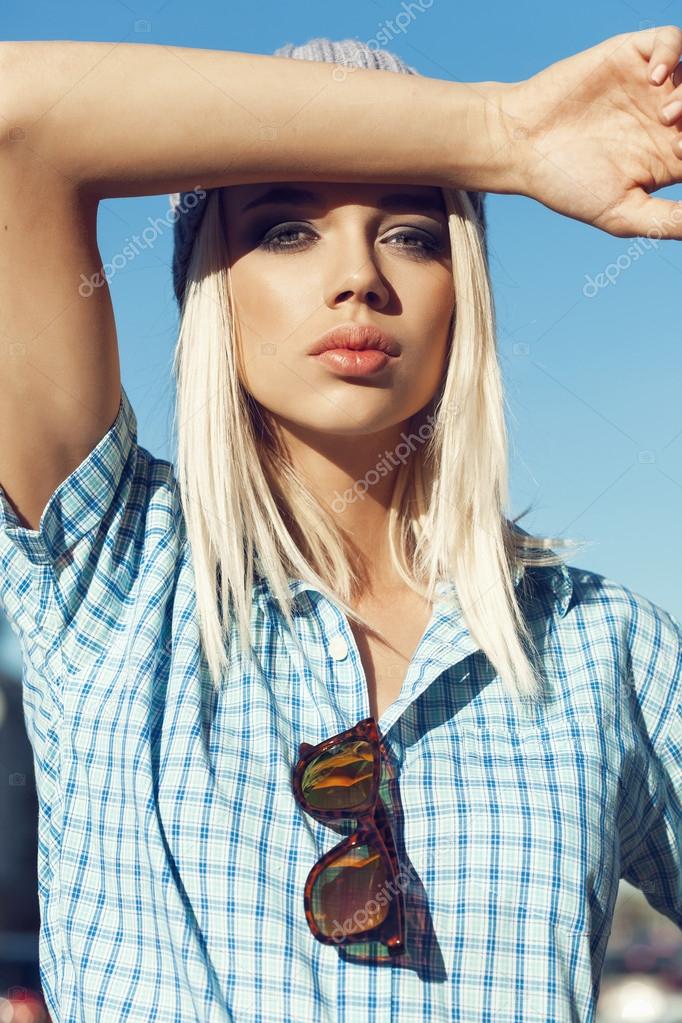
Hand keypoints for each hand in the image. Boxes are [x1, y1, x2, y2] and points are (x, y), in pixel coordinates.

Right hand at [497, 25, 681, 237]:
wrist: (520, 146)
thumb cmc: (566, 185)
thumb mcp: (621, 214)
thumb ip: (667, 221)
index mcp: (669, 158)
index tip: (680, 158)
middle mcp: (666, 120)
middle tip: (677, 138)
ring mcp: (651, 86)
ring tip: (665, 116)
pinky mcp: (632, 56)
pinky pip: (670, 41)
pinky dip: (672, 53)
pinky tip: (654, 78)